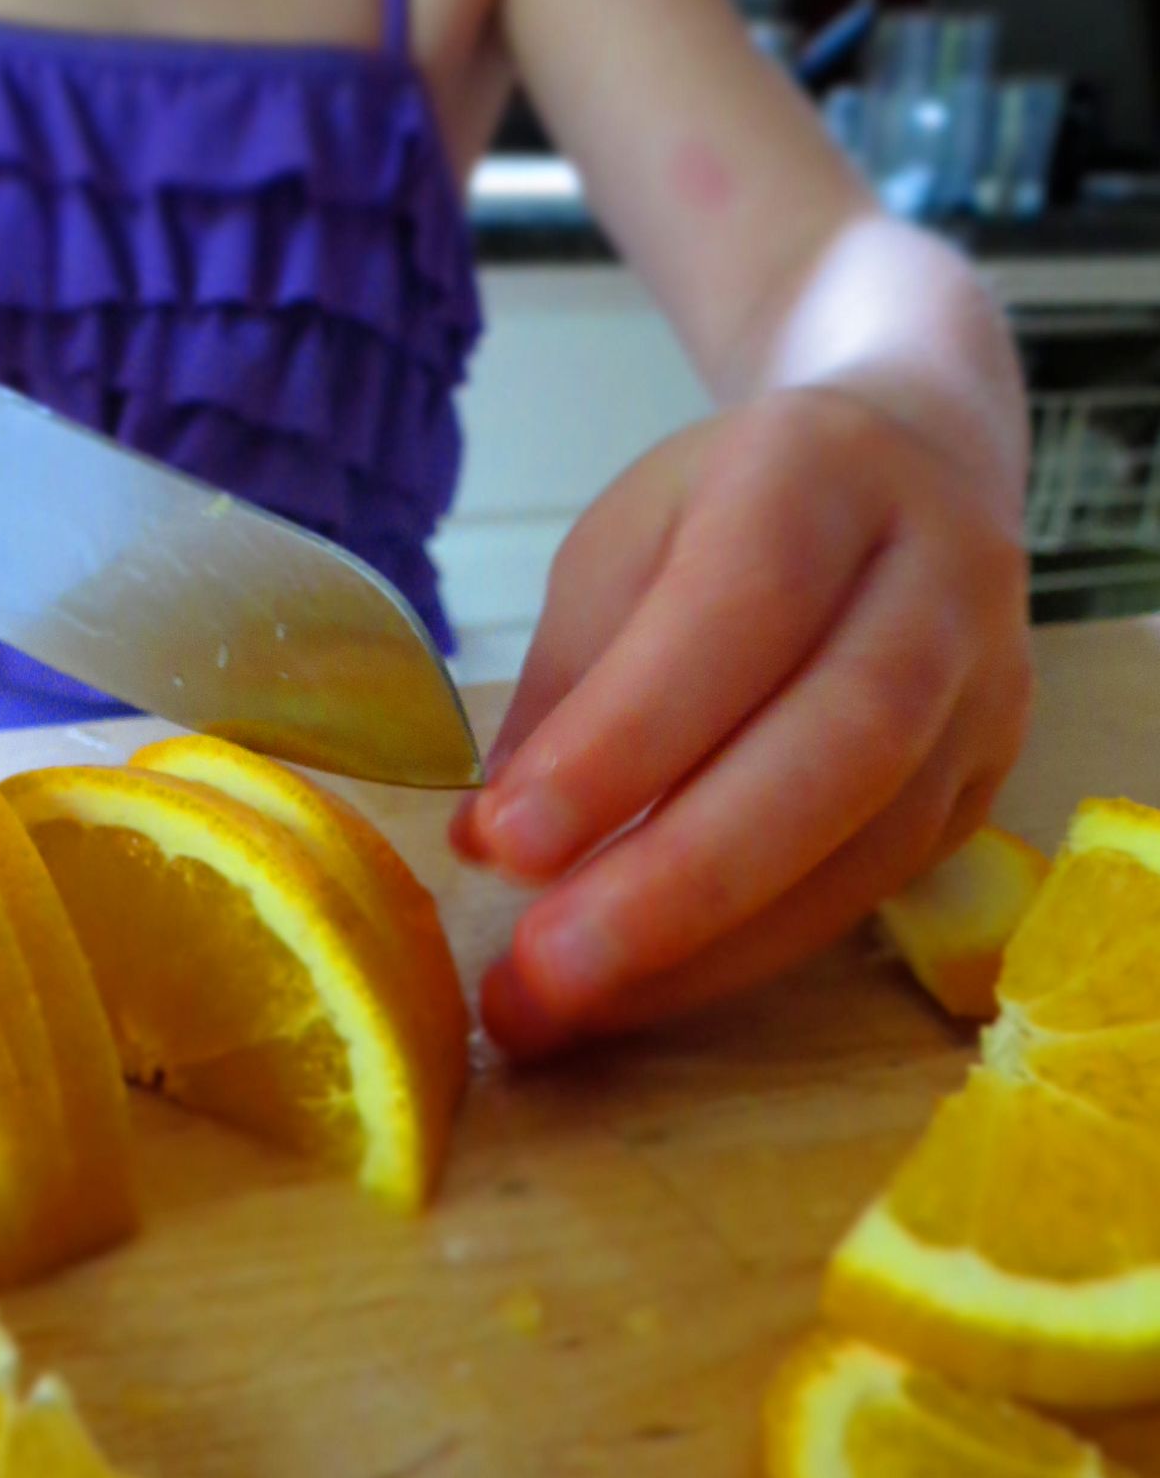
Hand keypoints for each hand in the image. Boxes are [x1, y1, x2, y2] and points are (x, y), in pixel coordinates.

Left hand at [452, 388, 1032, 1055]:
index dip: (628, 736)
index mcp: (822, 474)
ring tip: (564, 1008)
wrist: (908, 469)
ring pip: (868, 841)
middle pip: (841, 744)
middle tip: (543, 969)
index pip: (740, 610)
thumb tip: (491, 844)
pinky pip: (874, 888)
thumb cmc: (734, 511)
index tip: (507, 843)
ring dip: (707, 947)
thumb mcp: (626, 546)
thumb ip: (570, 683)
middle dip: (679, 880)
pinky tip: (645, 988)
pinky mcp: (986, 783)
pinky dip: (750, 951)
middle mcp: (936, 578)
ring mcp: (986, 688)